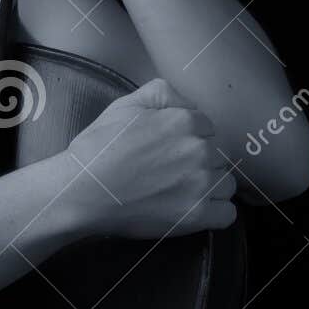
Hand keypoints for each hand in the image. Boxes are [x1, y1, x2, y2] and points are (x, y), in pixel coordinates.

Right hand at [54, 78, 237, 238]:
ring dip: (211, 187)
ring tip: (182, 192)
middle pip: (218, 155)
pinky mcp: (196, 216)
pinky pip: (226, 214)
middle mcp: (199, 150)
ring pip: (226, 183)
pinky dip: (215, 213)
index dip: (191, 138)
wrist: (81, 191)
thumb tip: (189, 104)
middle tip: (173, 172)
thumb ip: (163, 93)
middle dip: (201, 162)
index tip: (172, 150)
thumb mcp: (126, 104)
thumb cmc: (99, 148)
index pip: (208, 128)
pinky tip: (196, 209)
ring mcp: (200, 184)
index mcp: (184, 121)